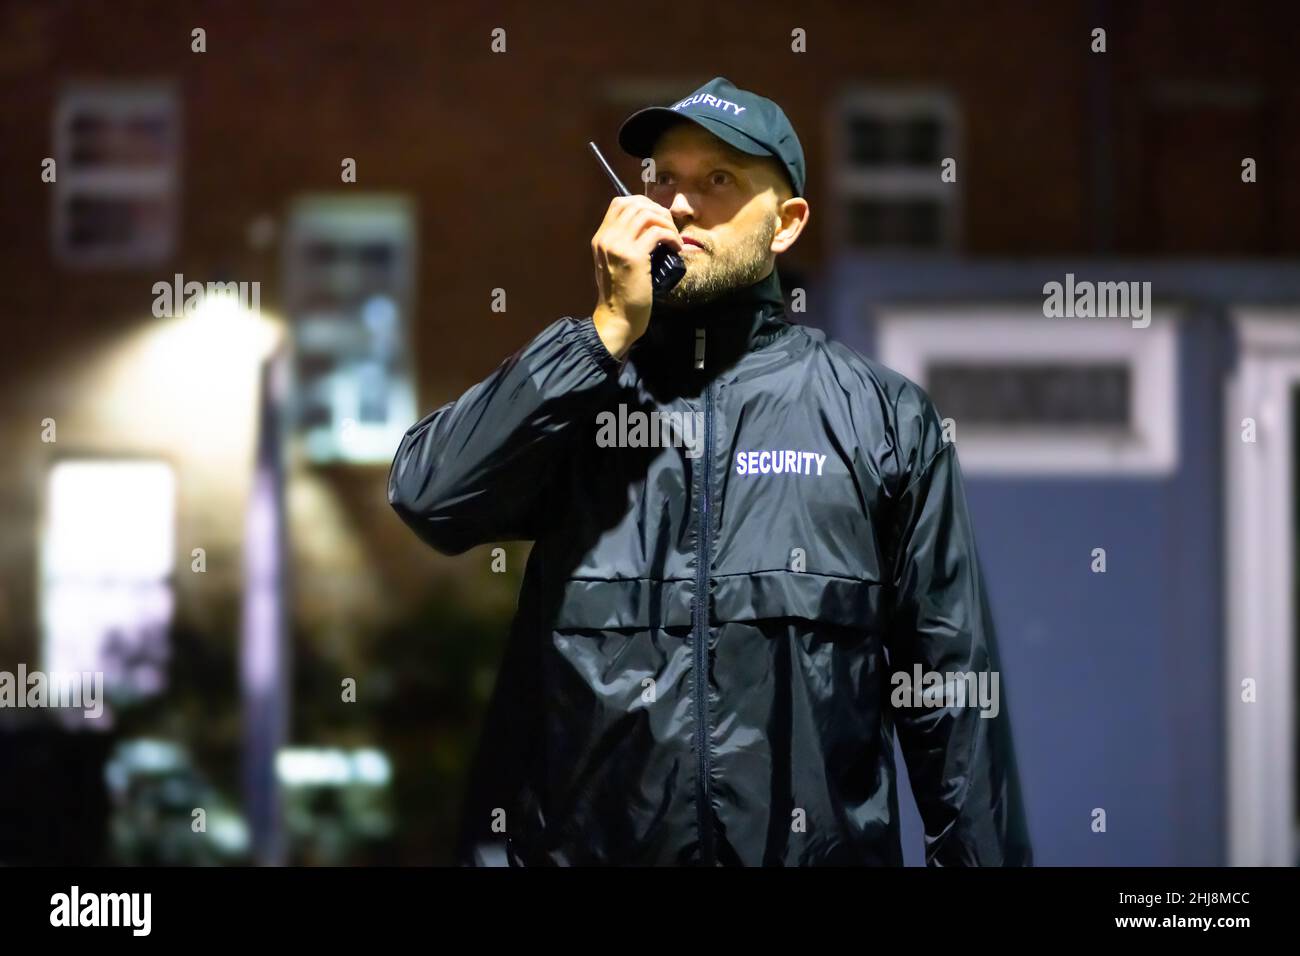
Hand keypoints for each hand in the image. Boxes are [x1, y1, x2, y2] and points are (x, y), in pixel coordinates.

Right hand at [590, 195, 682, 359]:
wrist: (617, 318)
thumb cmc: (621, 295)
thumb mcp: (614, 264)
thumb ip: (622, 244)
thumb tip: (646, 228)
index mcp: (601, 238)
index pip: (620, 203)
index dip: (643, 203)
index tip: (657, 217)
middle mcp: (607, 238)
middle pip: (635, 204)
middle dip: (658, 210)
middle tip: (669, 226)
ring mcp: (619, 246)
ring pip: (647, 214)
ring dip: (666, 222)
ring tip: (674, 237)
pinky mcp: (633, 257)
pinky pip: (657, 233)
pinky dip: (671, 236)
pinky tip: (676, 247)